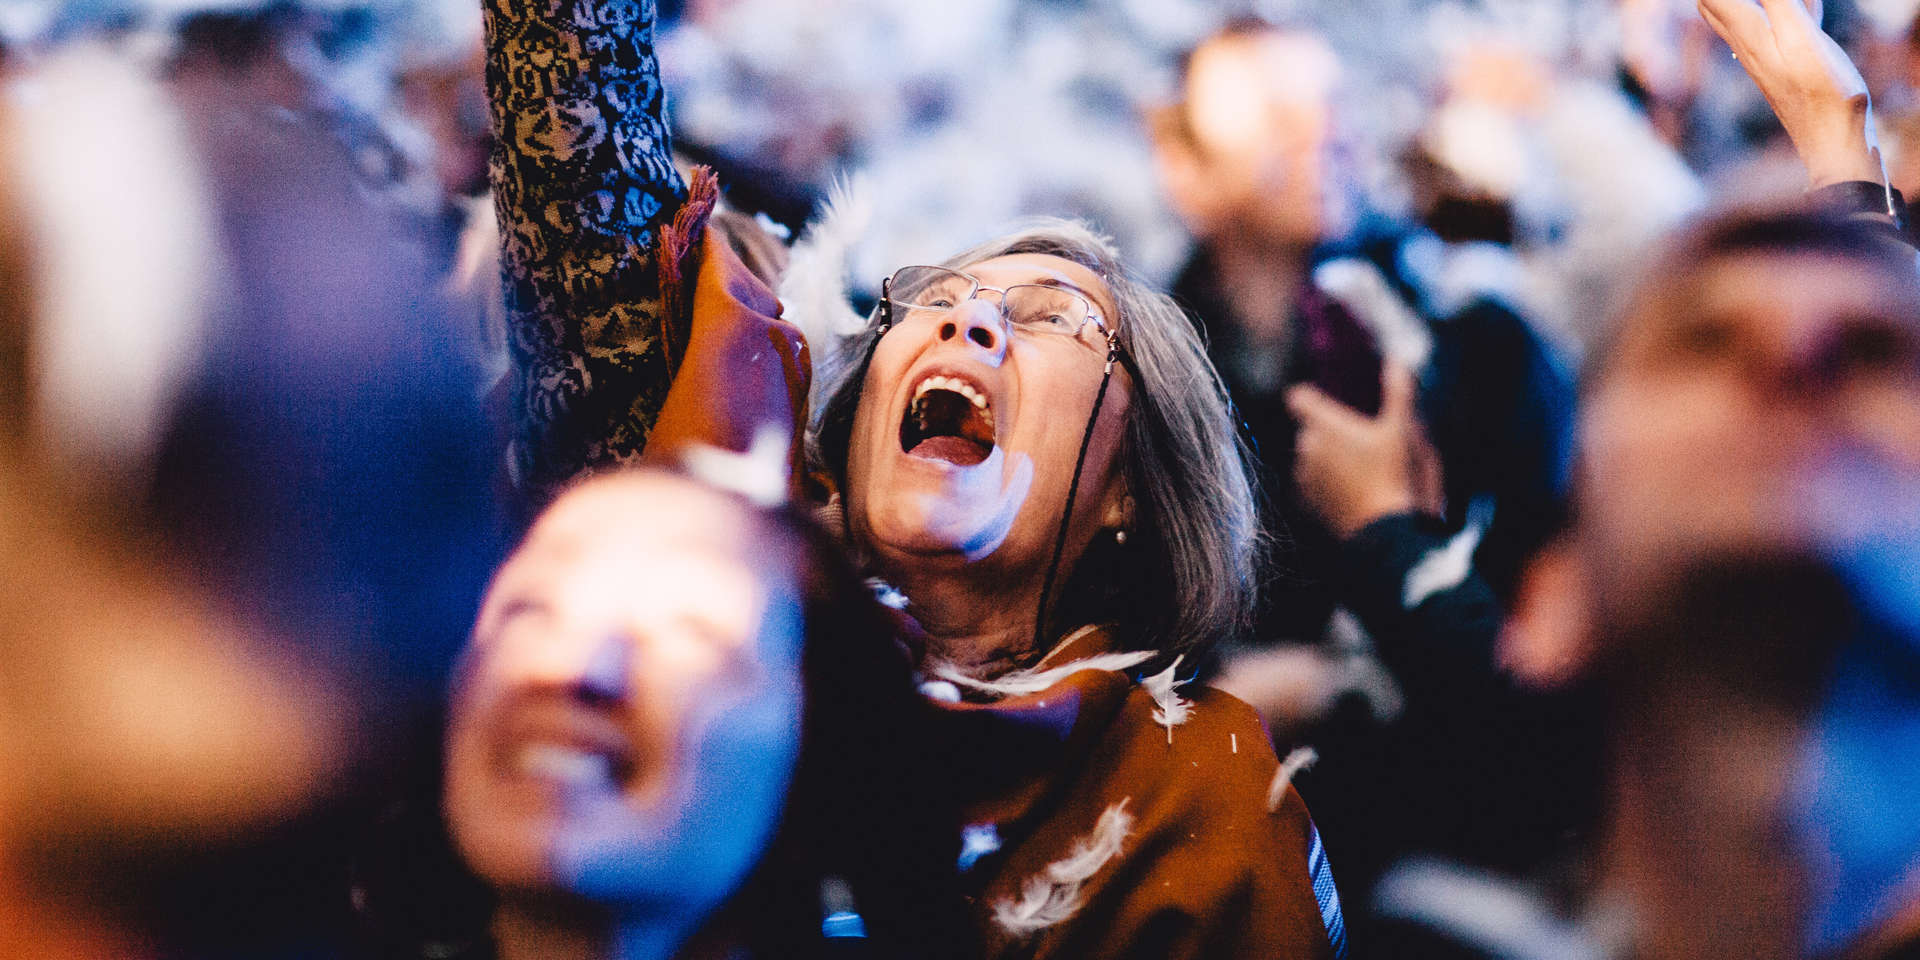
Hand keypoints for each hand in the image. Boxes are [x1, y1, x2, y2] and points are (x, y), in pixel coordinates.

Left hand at [1286, 365, 1441, 539]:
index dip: (1308, 396)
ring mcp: (1303, 477)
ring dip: (1324, 458)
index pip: (1298, 398)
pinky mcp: (1306, 502)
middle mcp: (1306, 448)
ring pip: (1308, 458)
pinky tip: (1348, 488)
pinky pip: (1310, 483)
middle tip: (1355, 439)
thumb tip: (1396, 363)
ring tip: (1356, 467)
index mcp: (1325, 426)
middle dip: (1326, 431)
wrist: (1382, 529)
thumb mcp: (1401, 430)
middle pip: (1308, 430)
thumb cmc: (1392, 475)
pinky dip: (1323, 482)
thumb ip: (1398, 393)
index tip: (1321, 399)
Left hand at [1698, 0, 1887, 187]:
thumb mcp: (1801, 38)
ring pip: (1741, 15)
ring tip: (1793, 8)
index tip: (1726, 1)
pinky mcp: (1785, 62)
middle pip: (1712, 4)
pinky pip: (1776, 26)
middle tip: (1751, 3)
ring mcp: (1765, 55)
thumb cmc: (1822, 93)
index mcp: (1748, 33)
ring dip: (1748, 1)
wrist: (1833, 141)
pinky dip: (1786, 8)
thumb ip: (1779, 1)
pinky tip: (1806, 5)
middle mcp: (1746, 44)